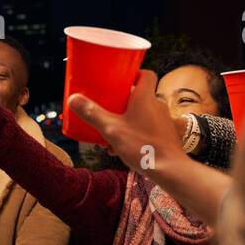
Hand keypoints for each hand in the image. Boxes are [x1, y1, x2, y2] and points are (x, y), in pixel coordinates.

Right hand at [68, 70, 183, 173]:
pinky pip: (146, 127)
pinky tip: (121, 146)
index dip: (133, 74)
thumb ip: (92, 114)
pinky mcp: (164, 135)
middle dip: (121, 102)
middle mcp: (156, 105)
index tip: (118, 81)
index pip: (145, 74)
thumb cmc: (143, 146)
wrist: (171, 170)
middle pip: (139, 95)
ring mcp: (162, 121)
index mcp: (145, 97)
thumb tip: (73, 99)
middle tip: (106, 108)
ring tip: (110, 132)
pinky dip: (134, 132)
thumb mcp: (112, 129)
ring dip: (126, 119)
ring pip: (141, 113)